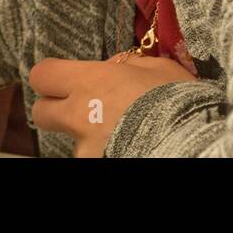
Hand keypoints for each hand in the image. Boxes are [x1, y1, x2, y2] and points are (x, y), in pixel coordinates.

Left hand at [29, 54, 196, 156]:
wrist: (191, 145)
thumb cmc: (179, 102)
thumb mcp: (159, 69)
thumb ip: (128, 64)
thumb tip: (112, 66)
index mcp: (90, 81)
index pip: (42, 74)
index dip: (51, 76)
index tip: (64, 78)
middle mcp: (79, 116)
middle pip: (40, 112)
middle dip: (55, 109)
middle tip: (80, 109)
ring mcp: (85, 148)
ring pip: (72, 141)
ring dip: (88, 138)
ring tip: (119, 134)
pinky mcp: (96, 167)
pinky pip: (93, 157)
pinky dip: (104, 152)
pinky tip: (127, 147)